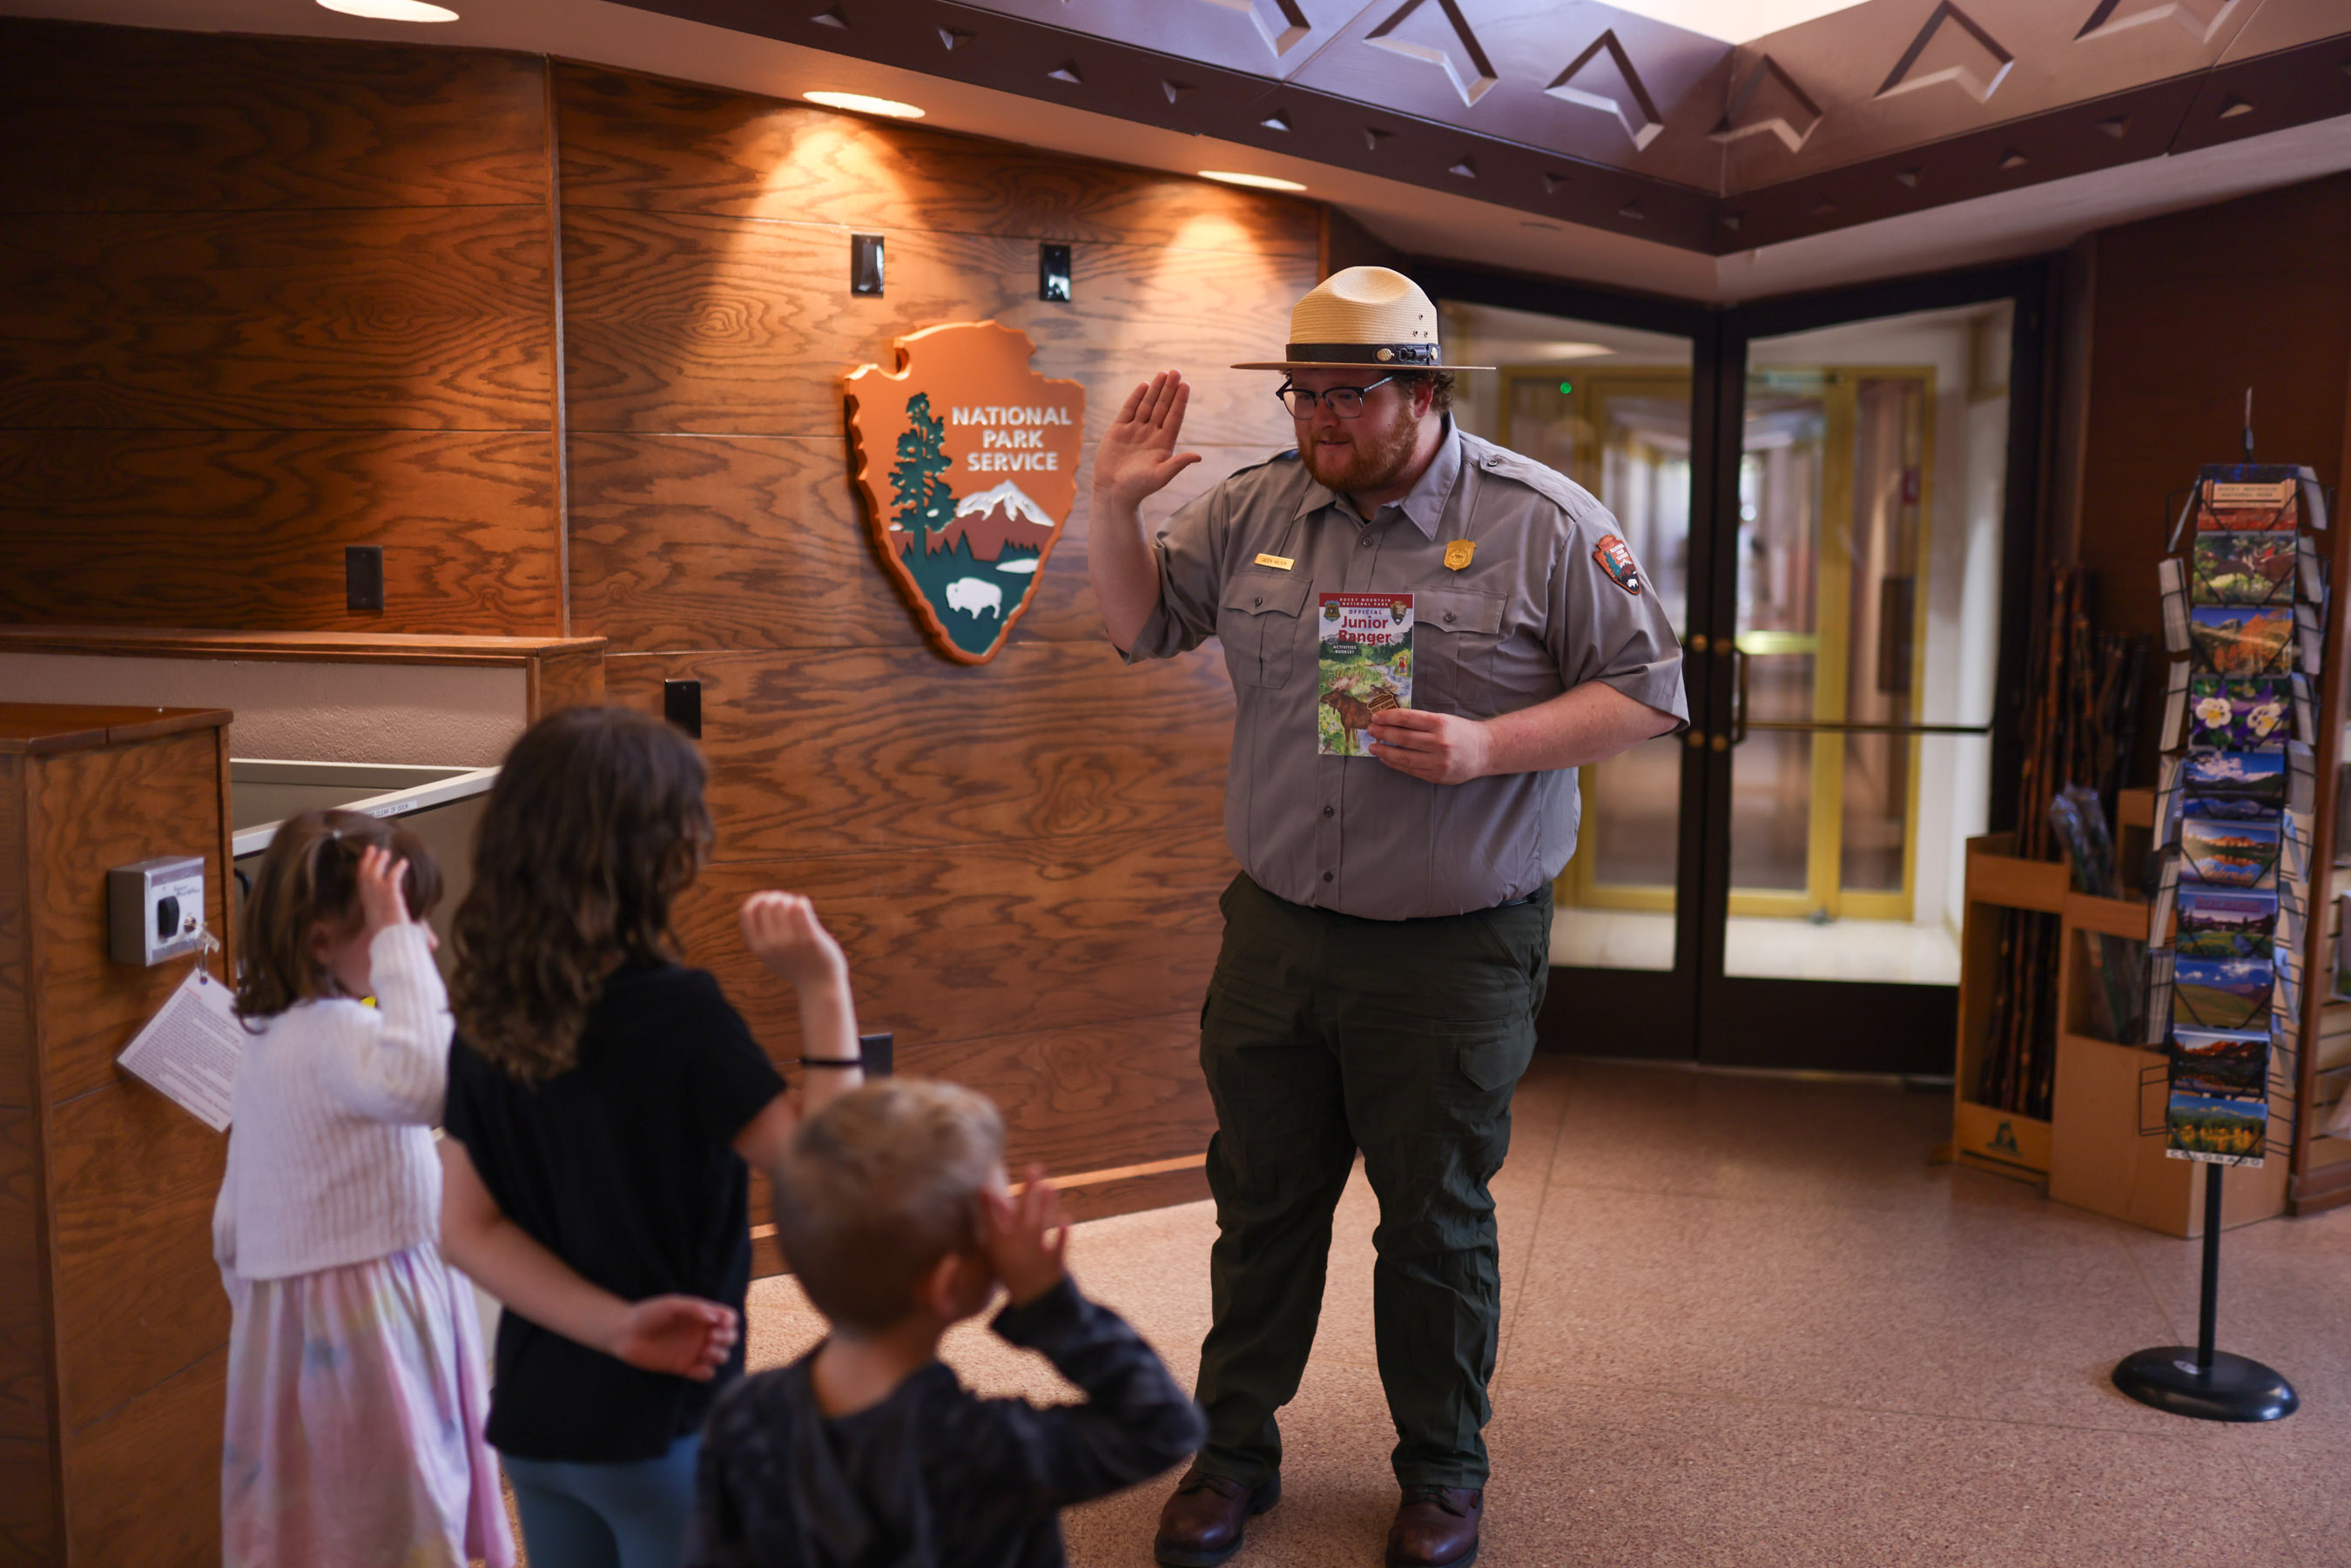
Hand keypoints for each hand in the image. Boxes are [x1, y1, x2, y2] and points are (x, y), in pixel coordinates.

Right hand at [355, 844, 412, 938]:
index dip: (362, 874)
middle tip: (371, 849)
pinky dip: (397, 869)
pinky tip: (404, 863)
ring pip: (374, 874)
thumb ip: (416, 934)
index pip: (363, 888)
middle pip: (364, 877)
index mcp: (370, 911)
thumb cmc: (397, 944)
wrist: (394, 945)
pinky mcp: (390, 896)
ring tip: (385, 852)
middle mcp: (371, 903)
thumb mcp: (403, 936)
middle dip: (366, 862)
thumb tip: (436, 944)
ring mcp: (379, 899)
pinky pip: (392, 878)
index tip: (365, 864)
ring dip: (379, 862)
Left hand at [610, 1295, 739, 1381]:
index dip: (730, 1322)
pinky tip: (698, 1367)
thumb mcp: (672, 1304)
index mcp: (701, 1315)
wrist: (624, 1334)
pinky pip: (705, 1374)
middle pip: (729, 1338)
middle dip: (727, 1339)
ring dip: (720, 1355)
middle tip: (711, 1337)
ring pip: (720, 1356)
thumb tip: (715, 1317)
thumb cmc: (647, 1314)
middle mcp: (700, 1333)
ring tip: (705, 1351)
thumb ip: (695, 1308)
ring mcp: (693, 1351)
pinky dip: (707, 1372)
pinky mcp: (684, 1367)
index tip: (720, 1324)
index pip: (728, 1318)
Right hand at [739, 891, 847, 988]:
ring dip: (792, 900)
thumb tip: (756, 902)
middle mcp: (770, 945)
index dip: (757, 899)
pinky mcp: (809, 938)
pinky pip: (800, 908)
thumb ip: (760, 934)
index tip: (769, 899)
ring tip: (799, 907)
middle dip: (778, 897)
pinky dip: (802, 902)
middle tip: (789, 903)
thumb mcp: (770, 954)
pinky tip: (805, 905)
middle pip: (767, 904)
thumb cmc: (796, 965)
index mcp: (758, 947)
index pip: (746, 911)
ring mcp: (790, 942)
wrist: (819, 985)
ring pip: (783, 903)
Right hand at [979, 1164, 1068, 1306]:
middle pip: (1022, 1215)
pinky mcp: (1054, 1263)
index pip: (992, 1221)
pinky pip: (1059, 1247)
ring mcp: (1036, 1255)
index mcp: (1001, 1246)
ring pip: (1041, 1225)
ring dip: (1046, 1205)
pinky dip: (1063, 1234)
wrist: (1033, 1299)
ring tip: (1050, 1185)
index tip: (983, 1186)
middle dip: (1028, 1191)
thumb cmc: (1014, 1267)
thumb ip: (995, 1220)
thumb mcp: (999, 1248)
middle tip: (1033, 1168)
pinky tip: (1067, 1218)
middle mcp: (1017, 1248)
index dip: (988, 1204)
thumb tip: (987, 1191)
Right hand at [1092, 372, 1201, 510]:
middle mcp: (1151, 434)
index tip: (1186, 385)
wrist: (1113, 491)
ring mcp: (1135, 430)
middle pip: (1163, 407)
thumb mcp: (1160, 476)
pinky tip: (1144, 385)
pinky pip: (1129, 409)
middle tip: (1176, 371)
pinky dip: (1136, 397)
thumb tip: (1198, 456)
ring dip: (1155, 389)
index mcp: (1164, 443)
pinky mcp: (1119, 430)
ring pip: (1147, 405)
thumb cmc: (1138, 487)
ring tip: (1163, 373)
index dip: (1180, 401)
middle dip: (1169, 389)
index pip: (1174, 417)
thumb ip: (1178, 464)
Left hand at [1366, 709, 1492, 784]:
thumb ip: (1421, 722)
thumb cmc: (1462, 732)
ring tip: (1373, 746)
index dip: (1388, 717)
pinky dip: (1395, 764)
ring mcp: (1438, 762)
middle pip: (1403, 738)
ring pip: (1404, 757)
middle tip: (1371, 730)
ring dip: (1385, 751)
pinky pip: (1411, 770)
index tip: (1375, 717)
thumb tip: (1391, 721)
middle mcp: (1440, 743)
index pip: (1407, 719)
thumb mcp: (1444, 719)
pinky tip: (1386, 758)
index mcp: (1441, 724)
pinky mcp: (1437, 776)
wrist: (1485, 751)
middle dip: (1383, 733)